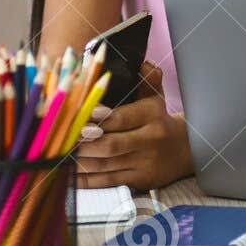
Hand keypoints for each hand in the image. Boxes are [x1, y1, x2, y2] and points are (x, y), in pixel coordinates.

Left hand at [74, 65, 193, 191]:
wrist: (185, 150)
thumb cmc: (160, 120)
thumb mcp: (156, 97)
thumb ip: (146, 79)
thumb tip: (140, 63)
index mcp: (152, 115)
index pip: (122, 117)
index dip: (98, 119)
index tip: (80, 117)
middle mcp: (150, 139)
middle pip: (111, 144)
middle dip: (84, 144)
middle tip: (63, 140)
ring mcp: (144, 162)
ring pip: (106, 165)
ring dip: (80, 162)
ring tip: (59, 156)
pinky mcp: (139, 180)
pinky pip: (107, 182)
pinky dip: (85, 181)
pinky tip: (69, 176)